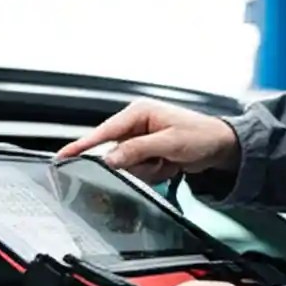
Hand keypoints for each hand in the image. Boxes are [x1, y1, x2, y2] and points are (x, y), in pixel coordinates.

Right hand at [55, 98, 239, 184]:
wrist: (221, 147)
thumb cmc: (202, 136)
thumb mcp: (170, 143)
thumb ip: (138, 150)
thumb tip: (110, 158)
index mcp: (139, 113)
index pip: (104, 131)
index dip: (83, 145)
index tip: (63, 156)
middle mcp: (136, 124)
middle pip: (115, 154)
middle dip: (137, 164)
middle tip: (160, 161)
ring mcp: (141, 140)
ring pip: (126, 166)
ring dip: (147, 170)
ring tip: (168, 161)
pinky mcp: (146, 153)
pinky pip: (138, 172)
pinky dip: (153, 173)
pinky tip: (168, 166)